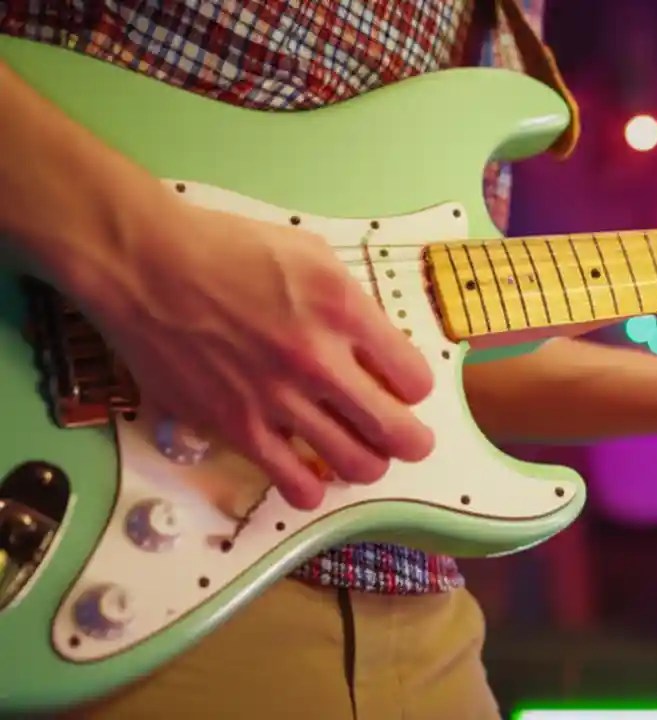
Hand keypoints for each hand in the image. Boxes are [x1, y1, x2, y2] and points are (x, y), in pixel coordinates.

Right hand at [67, 201, 435, 508]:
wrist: (145, 265)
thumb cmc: (225, 248)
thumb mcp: (311, 253)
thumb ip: (350, 301)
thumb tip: (374, 341)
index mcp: (344, 311)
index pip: (414, 379)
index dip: (414, 387)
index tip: (402, 387)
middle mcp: (318, 361)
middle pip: (397, 432)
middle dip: (411, 441)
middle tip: (405, 438)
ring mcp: (277, 399)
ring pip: (356, 465)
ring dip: (367, 464)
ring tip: (358, 453)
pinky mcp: (236, 427)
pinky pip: (293, 482)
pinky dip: (311, 488)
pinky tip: (311, 478)